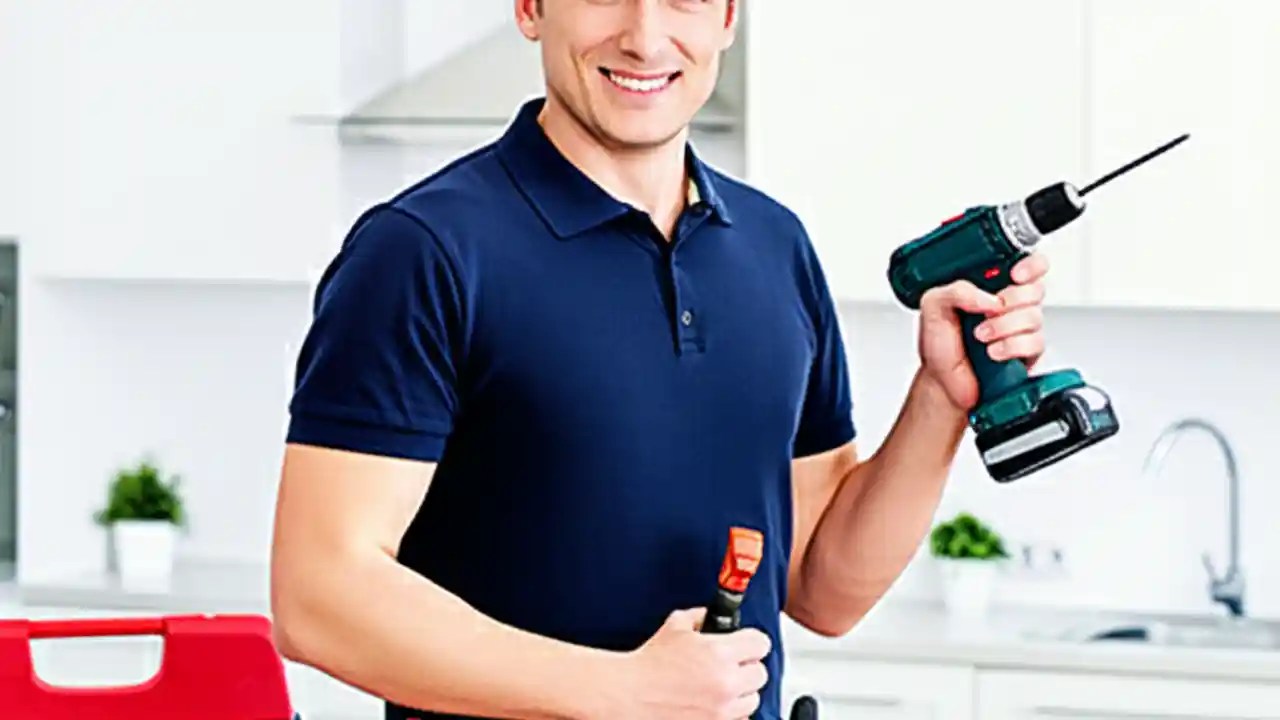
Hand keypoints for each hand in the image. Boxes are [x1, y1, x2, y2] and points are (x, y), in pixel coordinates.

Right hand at [611, 607, 770, 719]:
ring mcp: (722, 710)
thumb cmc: (648, 664)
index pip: (760, 643)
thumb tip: (710, 617)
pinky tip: (714, 703)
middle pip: (760, 673)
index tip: (746, 644)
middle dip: (746, 667)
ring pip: (753, 699)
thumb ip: (699, 618)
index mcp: (719, 653)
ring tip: (721, 687)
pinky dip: (731, 712)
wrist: (629, 695)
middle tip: (731, 665)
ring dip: (741, 692)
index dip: (752, 641)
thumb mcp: (675, 627)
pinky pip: (739, 719)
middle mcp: (726, 682)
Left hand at [917, 252, 1049, 409]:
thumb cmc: (940, 347)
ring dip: (1004, 327)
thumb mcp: (933, 307)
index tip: (1014, 274)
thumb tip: (987, 296)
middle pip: (1035, 289)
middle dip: (1010, 301)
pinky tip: (994, 352)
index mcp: (989, 286)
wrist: (944, 384)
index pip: (1025, 263)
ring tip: (981, 337)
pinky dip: (1011, 347)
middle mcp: (1009, 304)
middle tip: (986, 314)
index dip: (1029, 265)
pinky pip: (1035, 342)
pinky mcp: (1028, 351)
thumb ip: (955, 290)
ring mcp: (1020, 327)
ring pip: (1035, 316)